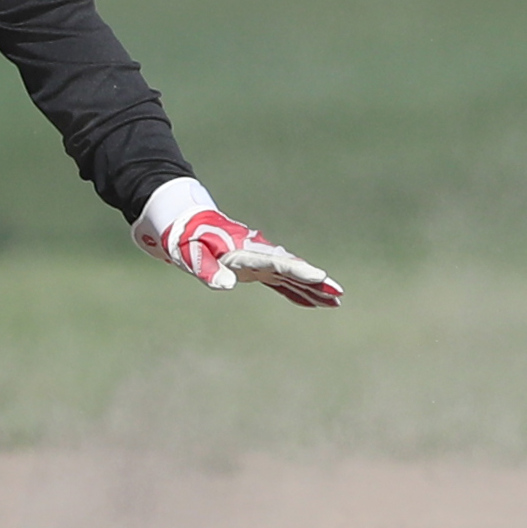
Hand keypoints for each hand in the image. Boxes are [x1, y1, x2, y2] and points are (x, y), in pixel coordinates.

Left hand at [130, 177, 341, 307]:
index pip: (276, 262)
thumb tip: (226, 285)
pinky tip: (314, 302)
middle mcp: (257, 255)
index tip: (319, 276)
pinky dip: (297, 290)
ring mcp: (259, 261)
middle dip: (315, 281)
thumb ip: (208, 269)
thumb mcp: (191, 255)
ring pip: (291, 275)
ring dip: (312, 288)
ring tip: (336, 301)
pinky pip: (282, 280)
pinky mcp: (256, 267)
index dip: (298, 270)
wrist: (188, 225)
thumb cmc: (188, 240)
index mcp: (244, 251)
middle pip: (291, 268)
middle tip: (338, 293)